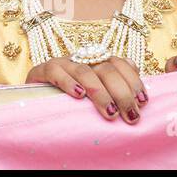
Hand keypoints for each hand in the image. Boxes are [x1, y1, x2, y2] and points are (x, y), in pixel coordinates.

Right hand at [27, 55, 147, 124]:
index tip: (142, 102)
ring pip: (85, 71)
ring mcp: (62, 64)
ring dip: (100, 93)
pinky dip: (68, 82)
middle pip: (106, 69)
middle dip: (122, 93)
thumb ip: (115, 91)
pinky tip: (78, 95)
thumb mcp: (95, 98)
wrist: (33, 101)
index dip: (133, 80)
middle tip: (130, 116)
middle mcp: (81, 60)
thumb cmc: (69, 102)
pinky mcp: (42, 70)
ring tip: (110, 113)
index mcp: (96, 63)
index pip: (120, 63)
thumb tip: (140, 93)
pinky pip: (56, 71)